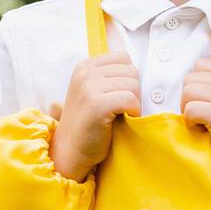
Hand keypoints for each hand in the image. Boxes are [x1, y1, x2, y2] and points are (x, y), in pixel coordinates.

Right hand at [49, 52, 140, 182]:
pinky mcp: (96, 104)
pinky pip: (130, 99)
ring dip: (135, 102)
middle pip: (132, 70)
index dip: (128, 77)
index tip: (120, 95)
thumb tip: (140, 67)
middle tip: (122, 108)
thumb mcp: (93, 91)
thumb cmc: (88, 123)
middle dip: (133, 90)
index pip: (124, 58)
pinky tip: (125, 119)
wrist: (70, 151)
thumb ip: (110, 76)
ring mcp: (89, 88)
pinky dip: (134, 111)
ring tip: (122, 114)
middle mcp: (85, 73)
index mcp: (85, 66)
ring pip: (134, 84)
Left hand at [180, 57, 210, 203]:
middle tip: (205, 116)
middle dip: (190, 99)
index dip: (197, 86)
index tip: (209, 103)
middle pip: (190, 78)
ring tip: (206, 123)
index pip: (199, 65)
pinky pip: (189, 110)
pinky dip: (191, 123)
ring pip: (187, 92)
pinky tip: (206, 130)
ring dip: (189, 110)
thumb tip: (190, 76)